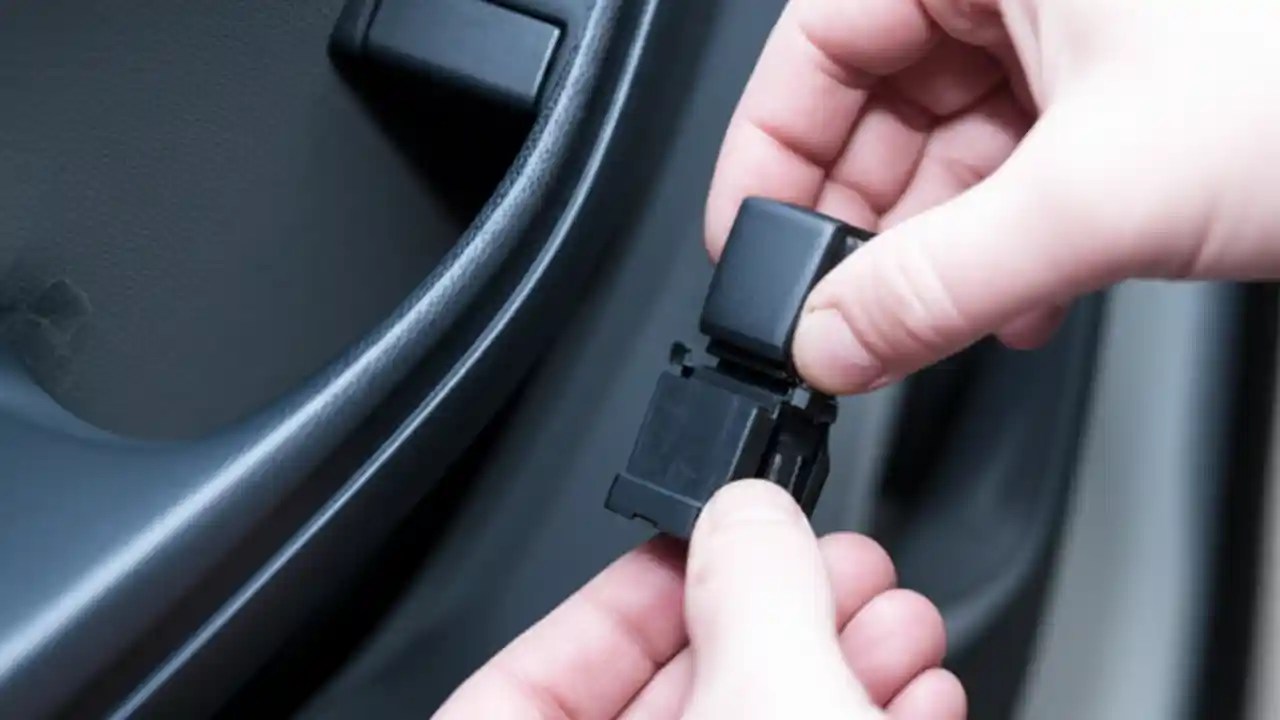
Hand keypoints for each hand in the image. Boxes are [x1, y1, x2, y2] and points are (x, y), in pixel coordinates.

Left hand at [433, 481, 964, 718]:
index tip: (695, 554)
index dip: (607, 604)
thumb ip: (746, 589)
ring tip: (897, 619)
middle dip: (768, 617)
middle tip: (834, 567)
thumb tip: (746, 515)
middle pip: (667, 699)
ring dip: (838, 667)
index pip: (515, 691)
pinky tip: (918, 693)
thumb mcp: (766, 705)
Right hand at [707, 0, 1279, 392]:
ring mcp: (1080, 25)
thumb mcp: (1100, 192)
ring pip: (951, 140)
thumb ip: (938, 281)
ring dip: (937, 247)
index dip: (770, 151)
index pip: (819, 37)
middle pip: (879, 96)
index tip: (753, 248)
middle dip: (860, 221)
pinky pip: (1021, 162)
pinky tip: (1011, 305)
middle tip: (839, 313)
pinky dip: (1006, 239)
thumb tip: (831, 338)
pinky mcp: (1125, 84)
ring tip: (927, 327)